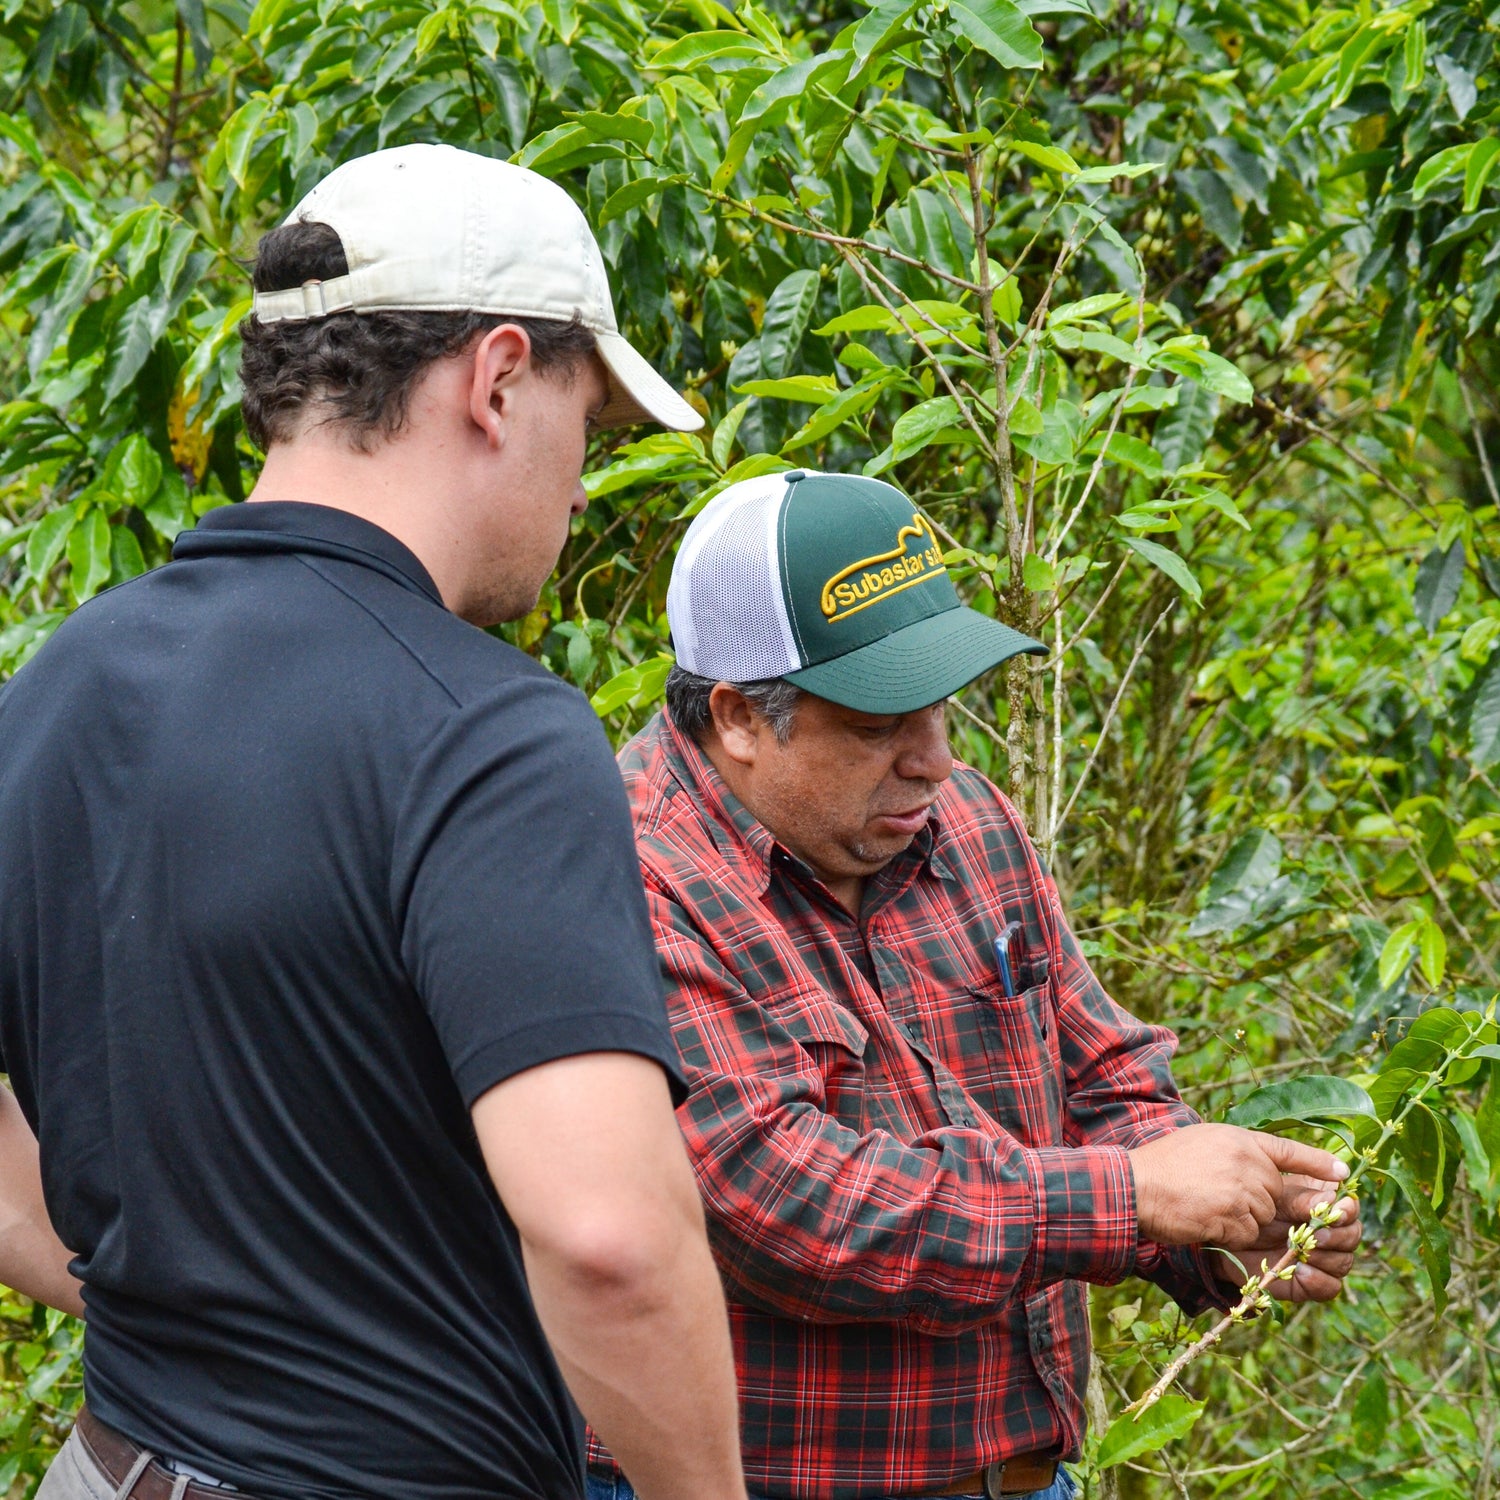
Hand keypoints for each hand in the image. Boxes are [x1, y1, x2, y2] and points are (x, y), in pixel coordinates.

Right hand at [1128, 1123, 1348, 1247]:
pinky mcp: (1234, 1218)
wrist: (1135, 1186)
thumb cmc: (1162, 1165)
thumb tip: (1262, 1170)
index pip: (1288, 1149)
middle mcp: (1246, 1162)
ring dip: (1241, 1221)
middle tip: (1220, 1197)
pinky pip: (1247, 1235)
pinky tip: (1204, 1221)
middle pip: (1276, 1193)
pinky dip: (1229, 1235)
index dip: (1317, 1162)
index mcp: (1239, 1139)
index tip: (1344, 1174)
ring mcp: (1242, 1191)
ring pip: (1263, 1218)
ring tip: (1206, 1206)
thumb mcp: (1202, 1143)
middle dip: (1258, 1203)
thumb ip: (1236, 1153)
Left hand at [1213, 1181, 1362, 1303]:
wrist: (1230, 1237)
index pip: (1350, 1208)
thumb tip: (1333, 1199)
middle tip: (1316, 1236)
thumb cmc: (1252, 1208)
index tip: (1338, 1210)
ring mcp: (1323, 1258)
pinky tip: (1302, 1270)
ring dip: (1327, 1257)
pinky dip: (1319, 1280)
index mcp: (1324, 1204)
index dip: (1348, 1210)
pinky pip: (1330, 1287)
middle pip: (1353, 1237)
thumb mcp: (1275, 1198)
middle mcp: (1330, 1232)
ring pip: (1344, 1262)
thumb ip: (1303, 1198)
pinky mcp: (1311, 1282)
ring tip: (1303, 1252)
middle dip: (1338, 1237)